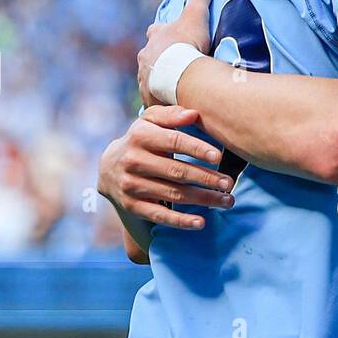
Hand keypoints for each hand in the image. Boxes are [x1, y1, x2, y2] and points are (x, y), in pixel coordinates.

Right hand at [98, 105, 234, 231]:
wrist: (108, 168)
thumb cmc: (141, 141)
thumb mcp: (149, 122)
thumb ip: (171, 115)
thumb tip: (194, 114)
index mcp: (140, 136)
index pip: (173, 141)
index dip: (197, 149)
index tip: (218, 157)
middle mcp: (133, 161)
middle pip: (177, 171)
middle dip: (206, 178)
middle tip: (229, 183)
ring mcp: (131, 185)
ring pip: (173, 194)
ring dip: (203, 199)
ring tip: (227, 200)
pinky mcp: (132, 206)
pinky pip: (160, 215)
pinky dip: (181, 221)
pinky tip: (201, 223)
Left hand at [138, 0, 215, 105]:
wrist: (180, 78)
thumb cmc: (187, 45)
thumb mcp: (196, 15)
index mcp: (155, 38)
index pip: (156, 32)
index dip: (162, 33)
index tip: (171, 37)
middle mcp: (145, 58)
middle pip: (150, 56)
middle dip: (160, 59)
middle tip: (174, 65)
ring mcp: (146, 79)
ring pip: (151, 78)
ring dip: (160, 80)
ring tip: (174, 87)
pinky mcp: (150, 98)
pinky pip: (155, 99)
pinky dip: (162, 99)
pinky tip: (172, 104)